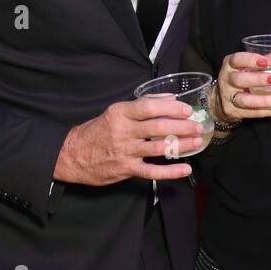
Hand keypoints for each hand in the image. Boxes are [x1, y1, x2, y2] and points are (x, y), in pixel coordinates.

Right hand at [52, 99, 202, 185]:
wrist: (72, 155)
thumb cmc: (97, 131)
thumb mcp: (115, 112)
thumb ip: (142, 104)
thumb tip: (170, 98)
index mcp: (120, 113)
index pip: (148, 107)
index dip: (170, 107)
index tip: (186, 109)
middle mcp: (123, 131)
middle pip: (157, 128)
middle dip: (182, 127)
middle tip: (198, 126)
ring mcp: (125, 151)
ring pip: (158, 148)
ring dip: (181, 146)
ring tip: (197, 143)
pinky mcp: (126, 169)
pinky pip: (152, 171)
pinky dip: (170, 172)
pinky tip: (185, 169)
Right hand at [212, 51, 270, 121]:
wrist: (224, 98)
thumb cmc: (244, 75)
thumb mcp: (253, 64)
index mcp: (231, 64)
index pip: (237, 59)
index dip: (250, 60)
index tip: (266, 61)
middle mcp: (227, 80)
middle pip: (240, 80)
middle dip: (258, 79)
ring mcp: (230, 98)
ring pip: (245, 100)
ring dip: (265, 100)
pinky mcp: (234, 112)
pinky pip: (254, 113)